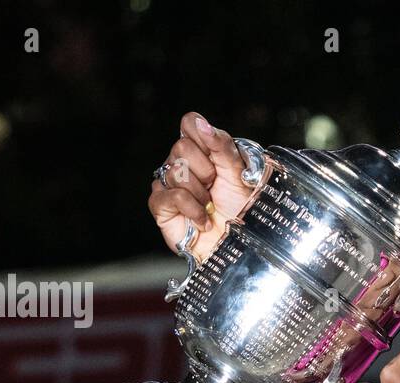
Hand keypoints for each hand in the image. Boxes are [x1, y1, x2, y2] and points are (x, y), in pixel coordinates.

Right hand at [148, 112, 273, 262]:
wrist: (237, 242)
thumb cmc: (239, 208)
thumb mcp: (239, 172)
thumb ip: (222, 145)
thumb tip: (202, 124)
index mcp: (201, 150)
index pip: (189, 123)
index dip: (203, 137)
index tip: (219, 160)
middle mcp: (180, 163)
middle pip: (181, 146)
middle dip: (206, 171)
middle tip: (215, 188)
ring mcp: (168, 183)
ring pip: (177, 172)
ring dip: (201, 195)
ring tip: (210, 207)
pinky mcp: (160, 205)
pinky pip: (172, 196)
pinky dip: (193, 210)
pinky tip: (201, 221)